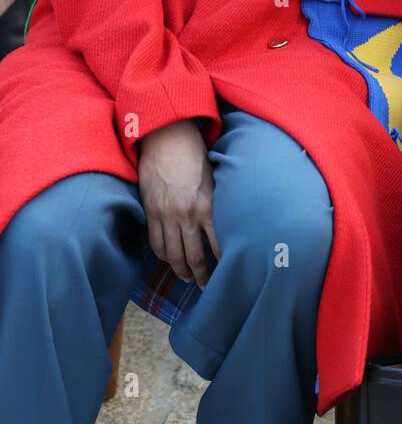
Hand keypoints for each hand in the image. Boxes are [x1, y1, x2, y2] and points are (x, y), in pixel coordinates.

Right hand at [138, 120, 220, 288]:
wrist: (167, 136)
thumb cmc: (196, 154)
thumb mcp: (216, 178)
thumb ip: (218, 204)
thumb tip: (228, 224)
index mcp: (207, 206)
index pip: (218, 246)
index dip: (223, 264)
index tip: (229, 273)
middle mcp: (186, 215)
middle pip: (194, 257)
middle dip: (201, 276)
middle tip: (208, 287)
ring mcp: (166, 215)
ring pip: (172, 255)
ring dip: (180, 270)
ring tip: (187, 278)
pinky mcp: (151, 211)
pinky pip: (156, 242)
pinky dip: (163, 255)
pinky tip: (169, 260)